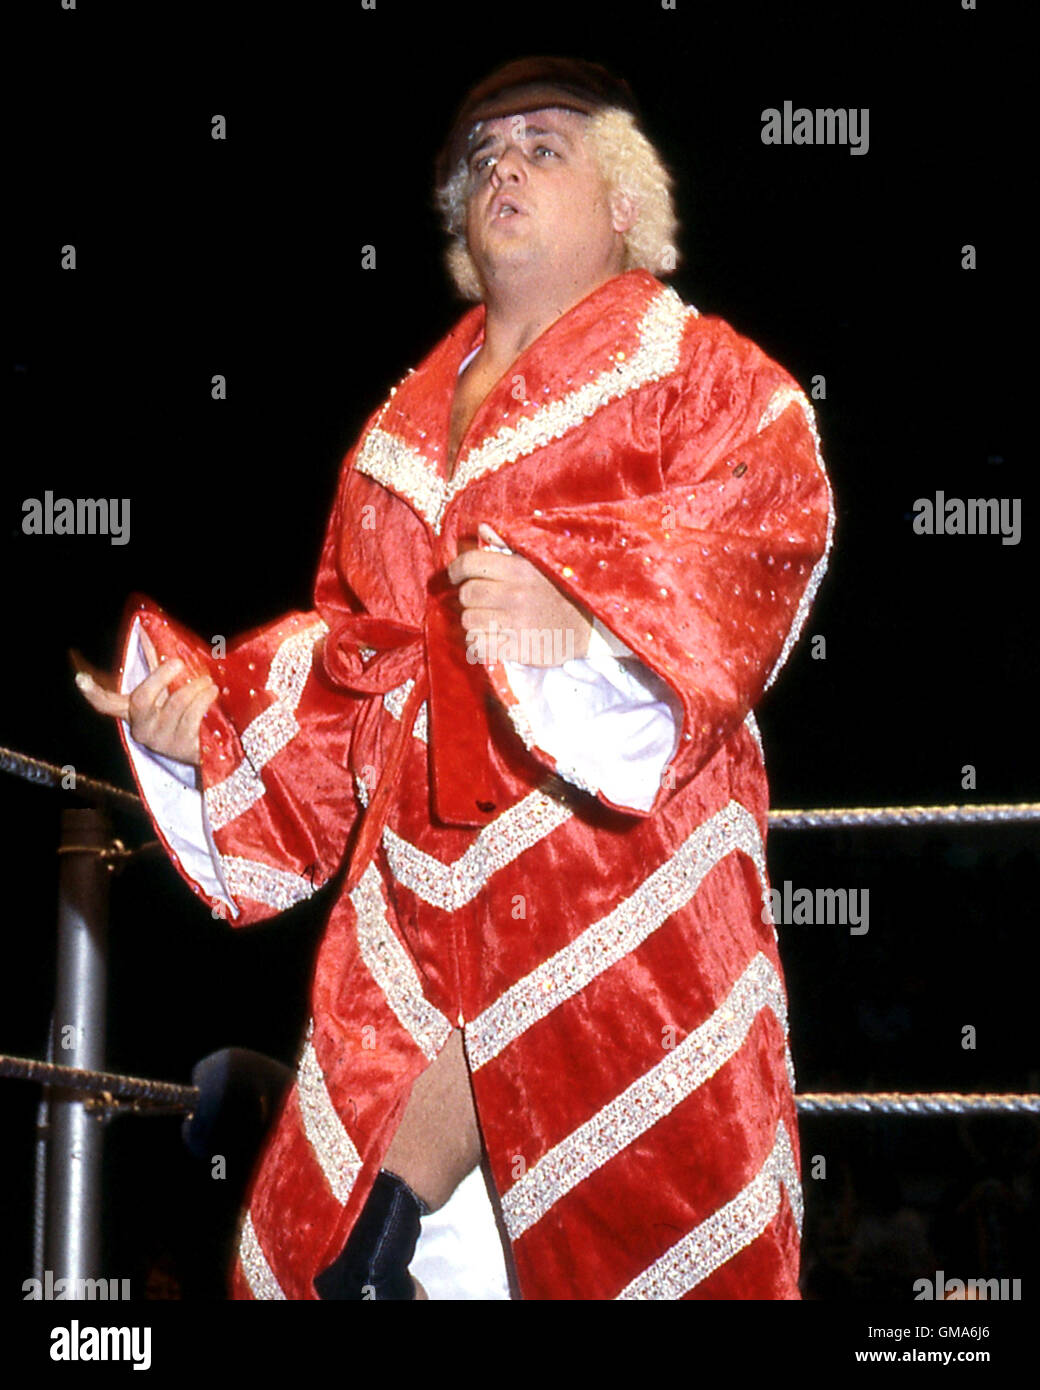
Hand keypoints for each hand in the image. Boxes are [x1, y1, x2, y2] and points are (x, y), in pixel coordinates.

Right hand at [73, 628, 218, 766]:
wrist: (209, 747)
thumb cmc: (184, 711)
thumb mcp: (167, 688)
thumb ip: (154, 662)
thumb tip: (145, 627)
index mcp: (133, 712)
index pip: (106, 704)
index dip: (92, 692)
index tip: (80, 678)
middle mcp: (141, 728)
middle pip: (142, 699)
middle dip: (160, 677)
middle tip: (178, 663)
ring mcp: (160, 740)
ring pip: (175, 704)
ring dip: (194, 687)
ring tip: (207, 681)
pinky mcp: (181, 747)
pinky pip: (192, 715)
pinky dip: (204, 699)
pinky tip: (212, 692)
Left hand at [446, 523, 591, 666]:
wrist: (588, 627)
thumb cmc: (559, 591)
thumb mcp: (539, 562)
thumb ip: (508, 546)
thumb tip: (482, 528)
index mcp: (520, 569)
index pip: (471, 563)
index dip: (457, 569)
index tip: (456, 575)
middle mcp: (515, 595)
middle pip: (467, 594)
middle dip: (468, 597)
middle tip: (479, 600)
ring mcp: (515, 624)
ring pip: (468, 620)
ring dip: (473, 620)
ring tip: (488, 618)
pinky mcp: (516, 649)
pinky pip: (477, 645)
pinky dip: (478, 642)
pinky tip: (490, 637)